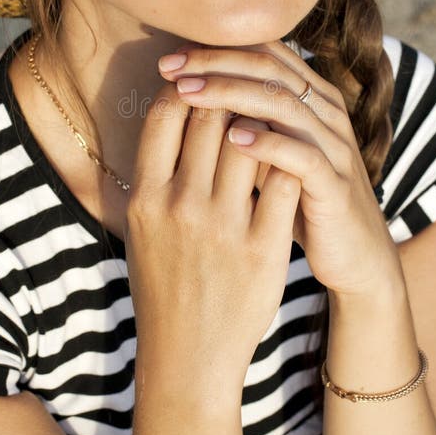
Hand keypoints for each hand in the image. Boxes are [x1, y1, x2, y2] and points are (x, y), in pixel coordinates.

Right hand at [124, 79, 300, 395]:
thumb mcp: (142, 229)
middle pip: (210, 116)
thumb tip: (173, 113)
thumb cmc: (162, 286)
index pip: (165, 113)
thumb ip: (155, 173)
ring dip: (262, 116)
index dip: (187, 84)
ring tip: (270, 112)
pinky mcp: (264, 248)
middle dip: (228, 90)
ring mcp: (224, 227)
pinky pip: (284, 181)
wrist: (188, 356)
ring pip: (251, 138)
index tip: (203, 78)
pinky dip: (289, 155)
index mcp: (145, 198)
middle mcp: (181, 206)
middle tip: (243, 84)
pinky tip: (293, 149)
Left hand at [158, 41, 401, 297]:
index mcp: (312, 98)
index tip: (171, 59)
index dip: (216, 49)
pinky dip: (268, 143)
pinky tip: (232, 139)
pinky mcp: (336, 185)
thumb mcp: (268, 156)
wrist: (355, 259)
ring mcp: (336, 147)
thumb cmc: (300, 203)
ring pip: (283, 103)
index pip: (264, 53)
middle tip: (169, 69)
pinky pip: (303, 155)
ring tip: (188, 94)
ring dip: (231, 93)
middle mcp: (327, 112)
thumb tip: (184, 98)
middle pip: (269, 69)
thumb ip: (243, 123)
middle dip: (215, 64)